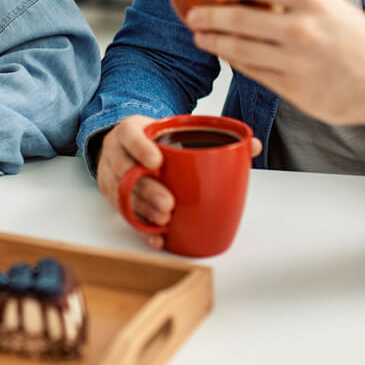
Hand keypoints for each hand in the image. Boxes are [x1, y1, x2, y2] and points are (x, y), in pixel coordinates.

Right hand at [95, 116, 262, 249]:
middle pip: (125, 171)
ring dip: (144, 211)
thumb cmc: (156, 139)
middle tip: (170, 203)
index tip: (158, 163)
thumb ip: (213, 136)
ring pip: (122, 195)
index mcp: (131, 131)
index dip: (141, 149)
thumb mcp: (175, 129)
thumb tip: (252, 145)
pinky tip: (158, 236)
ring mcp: (111, 176)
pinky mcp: (113, 197)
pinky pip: (123, 214)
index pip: (130, 136)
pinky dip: (141, 227)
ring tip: (166, 219)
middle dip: (147, 189)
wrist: (125, 145)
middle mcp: (116, 153)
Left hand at [185, 0, 364, 144]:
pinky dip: (235, 61)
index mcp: (312, 2)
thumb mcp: (331, 7)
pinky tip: (226, 55)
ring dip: (214, 41)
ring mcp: (295, 63)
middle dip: (209, 17)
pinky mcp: (293, 90)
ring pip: (239, 50)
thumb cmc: (360, 41)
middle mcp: (301, 31)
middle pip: (238, 20)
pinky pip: (253, 72)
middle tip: (193, 15)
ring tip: (200, 36)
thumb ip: (294, 1)